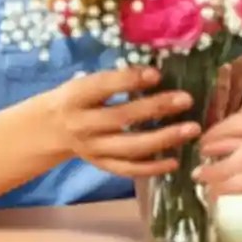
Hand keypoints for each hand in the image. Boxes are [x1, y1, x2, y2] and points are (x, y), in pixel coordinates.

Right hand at [38, 66, 198, 176]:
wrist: (50, 129)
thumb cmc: (79, 98)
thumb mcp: (87, 83)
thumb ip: (115, 79)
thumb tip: (156, 72)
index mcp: (76, 97)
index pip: (103, 87)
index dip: (129, 80)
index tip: (157, 74)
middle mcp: (82, 125)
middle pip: (121, 118)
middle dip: (156, 108)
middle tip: (186, 99)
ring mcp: (93, 149)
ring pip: (130, 148)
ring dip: (164, 139)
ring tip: (191, 129)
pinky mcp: (101, 165)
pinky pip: (129, 170)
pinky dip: (153, 168)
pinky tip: (176, 161)